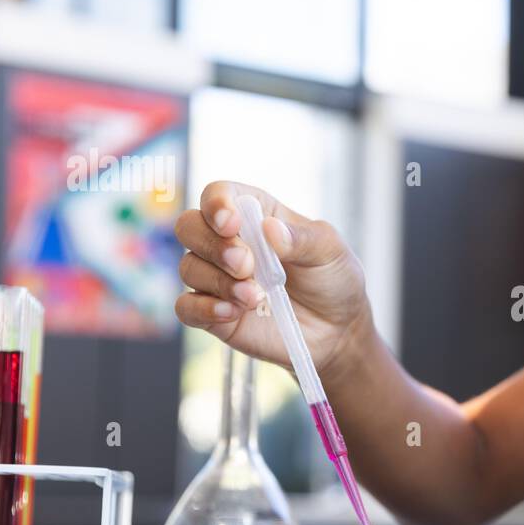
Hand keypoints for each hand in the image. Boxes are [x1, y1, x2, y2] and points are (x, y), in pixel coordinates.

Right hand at [173, 180, 369, 374]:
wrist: (337, 330)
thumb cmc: (333, 280)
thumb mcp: (331, 252)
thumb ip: (303, 239)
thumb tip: (270, 229)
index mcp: (256, 214)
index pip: (218, 194)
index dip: (216, 204)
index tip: (232, 224)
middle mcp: (228, 242)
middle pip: (189, 227)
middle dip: (213, 245)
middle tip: (247, 265)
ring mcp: (218, 278)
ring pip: (189, 268)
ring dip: (219, 282)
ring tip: (256, 297)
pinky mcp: (213, 313)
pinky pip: (186, 307)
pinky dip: (204, 309)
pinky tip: (233, 313)